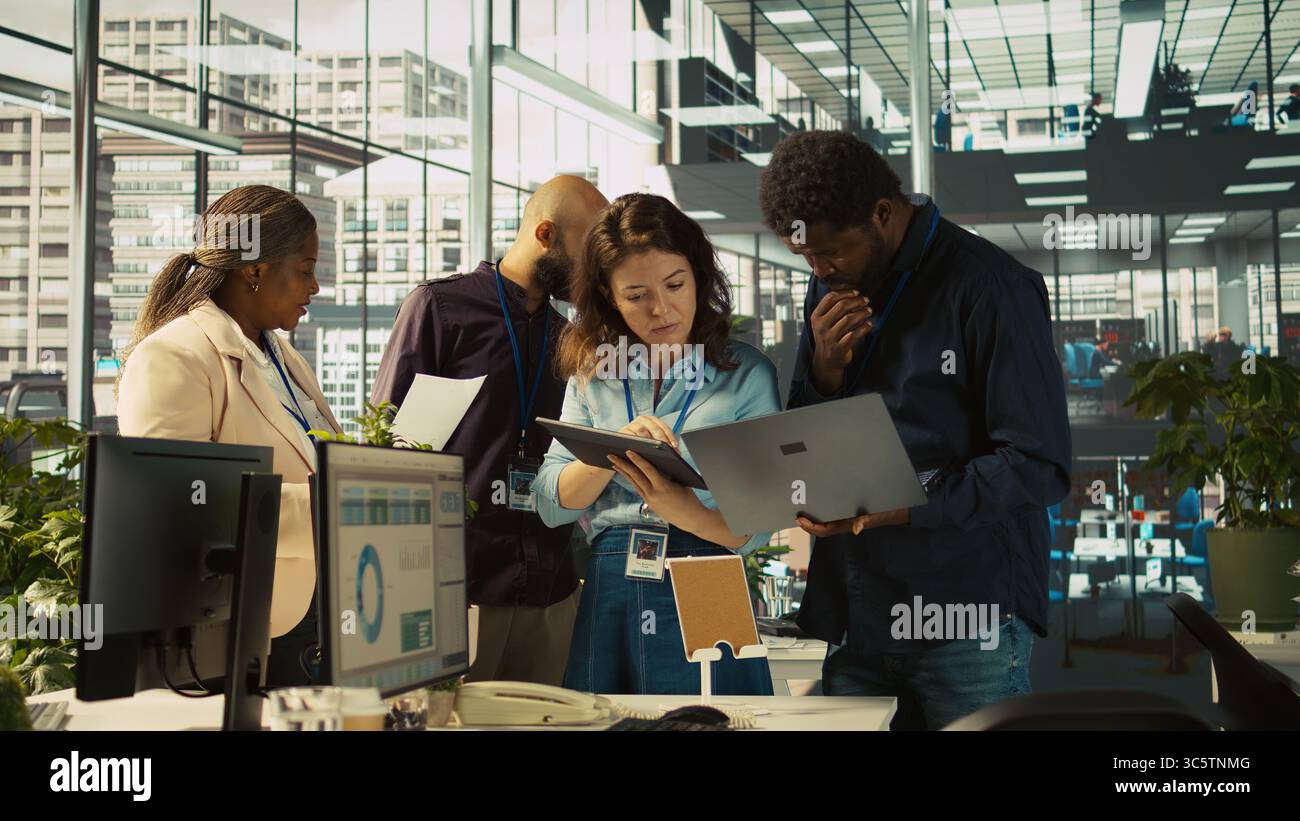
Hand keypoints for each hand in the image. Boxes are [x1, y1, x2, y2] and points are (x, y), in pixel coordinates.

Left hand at [607, 450, 702, 529]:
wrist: (691, 519)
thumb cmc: (689, 499)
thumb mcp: (680, 482)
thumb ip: (667, 473)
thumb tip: (656, 462)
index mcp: (662, 486)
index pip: (646, 469)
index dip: (637, 459)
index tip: (628, 450)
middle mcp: (653, 494)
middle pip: (634, 476)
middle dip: (622, 464)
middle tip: (611, 455)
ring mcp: (650, 500)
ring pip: (633, 483)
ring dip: (623, 472)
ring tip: (614, 463)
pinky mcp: (649, 504)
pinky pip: (638, 488)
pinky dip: (631, 480)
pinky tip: (625, 474)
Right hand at [618, 414, 677, 448]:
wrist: (621, 449)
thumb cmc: (640, 446)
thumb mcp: (651, 442)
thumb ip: (663, 444)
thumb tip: (677, 453)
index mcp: (652, 420)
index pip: (663, 426)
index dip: (670, 436)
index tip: (675, 447)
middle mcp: (642, 419)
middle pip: (654, 428)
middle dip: (662, 439)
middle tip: (668, 450)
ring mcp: (631, 424)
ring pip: (642, 431)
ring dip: (650, 441)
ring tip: (656, 451)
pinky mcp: (622, 431)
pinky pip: (630, 436)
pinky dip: (636, 442)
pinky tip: (641, 451)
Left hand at [795, 507, 909, 536]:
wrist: (899, 509)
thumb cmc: (887, 513)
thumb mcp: (877, 516)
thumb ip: (866, 521)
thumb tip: (855, 530)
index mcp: (847, 524)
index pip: (823, 530)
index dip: (810, 527)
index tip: (799, 519)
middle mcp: (844, 522)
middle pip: (821, 526)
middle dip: (807, 522)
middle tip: (795, 513)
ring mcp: (847, 517)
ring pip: (826, 519)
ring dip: (813, 515)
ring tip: (802, 505)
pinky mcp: (850, 510)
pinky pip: (833, 510)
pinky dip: (822, 506)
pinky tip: (817, 498)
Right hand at [809, 290, 872, 393]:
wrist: (826, 361)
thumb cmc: (829, 336)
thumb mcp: (824, 322)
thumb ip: (832, 308)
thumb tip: (850, 290)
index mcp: (816, 316)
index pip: (830, 298)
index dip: (846, 292)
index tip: (857, 292)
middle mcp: (821, 326)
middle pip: (841, 306)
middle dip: (856, 301)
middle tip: (866, 300)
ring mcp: (829, 338)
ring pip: (849, 319)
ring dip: (862, 313)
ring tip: (869, 311)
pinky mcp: (838, 348)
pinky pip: (854, 334)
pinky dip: (864, 328)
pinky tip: (869, 324)